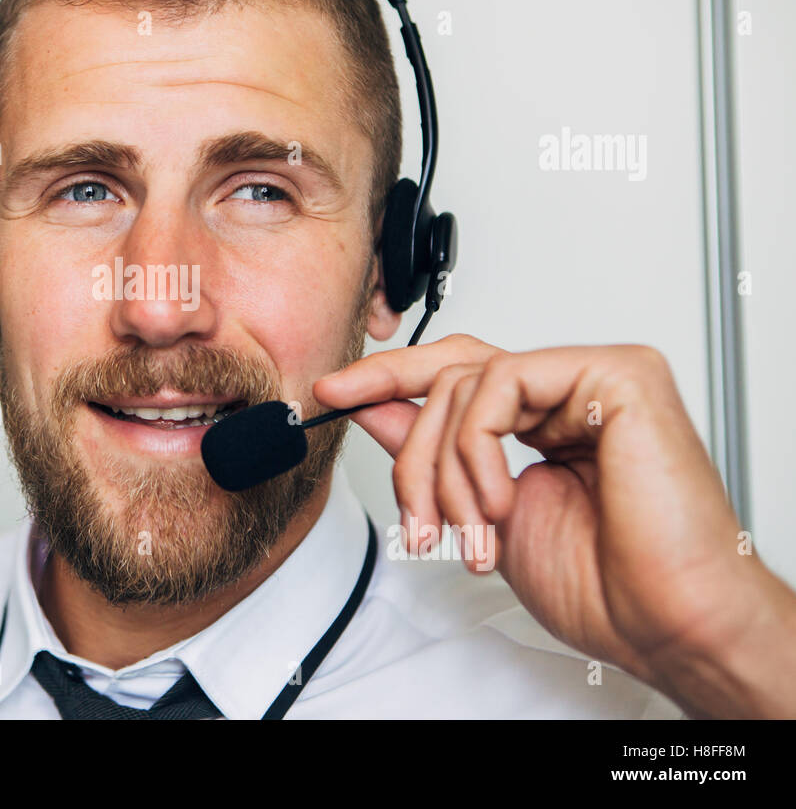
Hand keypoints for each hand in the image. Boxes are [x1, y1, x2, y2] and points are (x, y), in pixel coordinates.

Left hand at [314, 334, 795, 717]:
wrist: (663, 622)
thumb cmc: (599, 584)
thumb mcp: (482, 509)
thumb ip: (432, 449)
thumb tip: (372, 405)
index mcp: (547, 417)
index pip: (457, 374)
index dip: (389, 378)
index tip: (333, 393)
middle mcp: (570, 390)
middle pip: (451, 374)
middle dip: (411, 448)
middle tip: (413, 514)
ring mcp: (595, 376)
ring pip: (465, 382)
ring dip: (445, 470)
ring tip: (470, 532)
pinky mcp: (617, 373)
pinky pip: (501, 384)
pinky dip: (478, 450)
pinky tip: (502, 501)